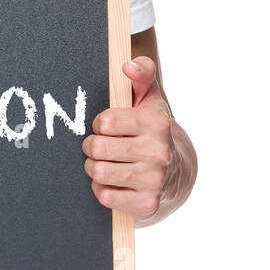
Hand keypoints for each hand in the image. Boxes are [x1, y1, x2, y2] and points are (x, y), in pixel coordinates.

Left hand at [82, 56, 175, 221]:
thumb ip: (142, 74)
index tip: (107, 127)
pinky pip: (104, 196)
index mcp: (157, 123)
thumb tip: (127, 65)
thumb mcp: (150, 98)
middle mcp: (159, 152)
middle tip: (100, 147)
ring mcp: (154, 180)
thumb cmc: (153, 130)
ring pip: (98, 172)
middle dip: (92, 147)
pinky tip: (114, 182)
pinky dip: (102, 189)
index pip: (103, 122)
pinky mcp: (146, 204)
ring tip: (105, 163)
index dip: (98, 125)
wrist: (178, 173)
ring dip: (94, 168)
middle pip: (96, 148)